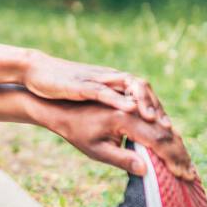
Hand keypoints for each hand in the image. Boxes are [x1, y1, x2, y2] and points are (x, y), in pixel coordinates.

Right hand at [23, 53, 167, 124]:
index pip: (143, 97)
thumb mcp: (88, 104)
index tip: (168, 131)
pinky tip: (131, 109)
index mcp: (113, 85)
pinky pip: (105, 91)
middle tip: (169, 129)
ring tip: (154, 119)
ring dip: (144, 102)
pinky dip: (119, 99)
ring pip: (129, 86)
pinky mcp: (83, 84)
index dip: (157, 112)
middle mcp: (111, 80)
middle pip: (143, 89)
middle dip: (157, 109)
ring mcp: (98, 80)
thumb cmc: (61, 92)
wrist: (37, 73)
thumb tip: (124, 133)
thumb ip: (107, 111)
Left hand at [29, 96, 196, 180]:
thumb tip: (147, 171)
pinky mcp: (134, 106)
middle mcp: (134, 108)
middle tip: (192, 175)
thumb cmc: (77, 132)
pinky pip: (157, 121)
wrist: (64, 108)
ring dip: (178, 146)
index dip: (174, 159)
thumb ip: (121, 159)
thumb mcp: (95, 150)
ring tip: (188, 165)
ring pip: (164, 125)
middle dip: (180, 154)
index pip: (158, 140)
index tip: (185, 175)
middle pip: (166, 132)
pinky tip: (175, 150)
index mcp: (124, 118)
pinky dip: (168, 136)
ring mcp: (135, 105)